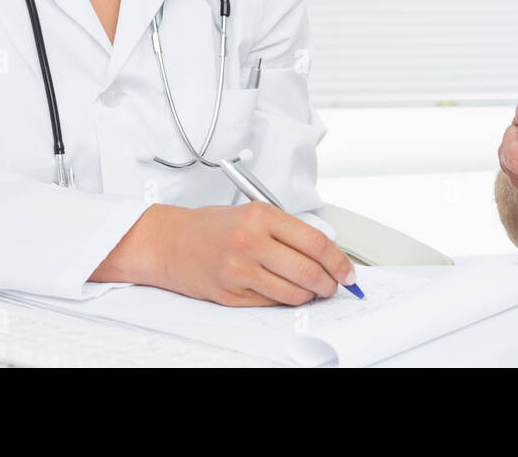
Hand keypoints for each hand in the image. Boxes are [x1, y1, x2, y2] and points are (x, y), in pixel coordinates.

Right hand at [97, 201, 357, 306]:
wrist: (168, 242)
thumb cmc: (211, 226)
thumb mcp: (253, 213)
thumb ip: (288, 230)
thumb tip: (326, 254)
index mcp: (261, 216)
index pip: (316, 243)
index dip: (340, 262)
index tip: (348, 272)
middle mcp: (251, 242)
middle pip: (309, 272)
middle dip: (330, 283)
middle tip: (334, 285)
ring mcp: (240, 271)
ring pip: (294, 293)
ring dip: (310, 295)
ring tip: (310, 289)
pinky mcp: (231, 294)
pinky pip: (272, 303)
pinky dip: (285, 300)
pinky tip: (284, 291)